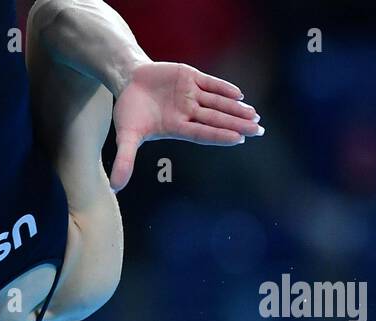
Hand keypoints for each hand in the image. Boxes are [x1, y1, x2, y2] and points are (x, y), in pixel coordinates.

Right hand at [109, 61, 262, 191]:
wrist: (128, 81)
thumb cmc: (129, 111)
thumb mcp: (125, 136)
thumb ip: (125, 160)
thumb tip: (116, 188)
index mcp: (176, 127)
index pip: (202, 133)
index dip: (219, 135)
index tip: (239, 139)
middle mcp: (187, 112)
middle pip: (216, 119)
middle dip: (238, 124)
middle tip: (259, 130)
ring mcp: (190, 94)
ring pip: (217, 102)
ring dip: (236, 108)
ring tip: (255, 115)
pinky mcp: (190, 77)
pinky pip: (210, 83)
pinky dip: (224, 88)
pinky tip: (239, 95)